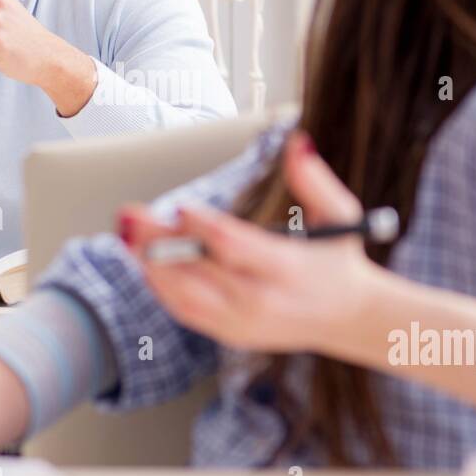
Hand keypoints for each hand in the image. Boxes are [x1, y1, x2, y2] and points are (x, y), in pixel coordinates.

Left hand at [122, 130, 385, 355]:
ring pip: (184, 296)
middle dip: (160, 243)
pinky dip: (161, 287)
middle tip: (129, 216)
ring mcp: (242, 323)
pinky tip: (144, 261)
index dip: (202, 228)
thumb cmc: (337, 258)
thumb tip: (296, 141)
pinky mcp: (230, 334)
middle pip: (199, 272)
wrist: (348, 318)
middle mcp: (260, 301)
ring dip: (151, 265)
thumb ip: (314, 180)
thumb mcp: (341, 215)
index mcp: (287, 270)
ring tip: (126, 234)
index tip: (180, 208)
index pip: (235, 248)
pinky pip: (186, 312)